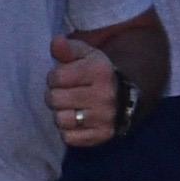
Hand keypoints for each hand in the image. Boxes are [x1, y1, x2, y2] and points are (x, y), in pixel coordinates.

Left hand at [47, 34, 128, 151]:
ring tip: (70, 108)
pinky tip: (77, 122)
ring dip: (60, 114)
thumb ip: (68, 48)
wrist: (124, 97)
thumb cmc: (97, 74)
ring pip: (61, 120)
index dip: (55, 77)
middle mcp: (105, 95)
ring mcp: (105, 117)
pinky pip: (69, 138)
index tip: (64, 79)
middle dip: (55, 96)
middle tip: (65, 94)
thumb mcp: (85, 56)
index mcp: (100, 72)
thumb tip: (56, 42)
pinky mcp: (102, 135)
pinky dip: (69, 131)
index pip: (56, 77)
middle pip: (54, 99)